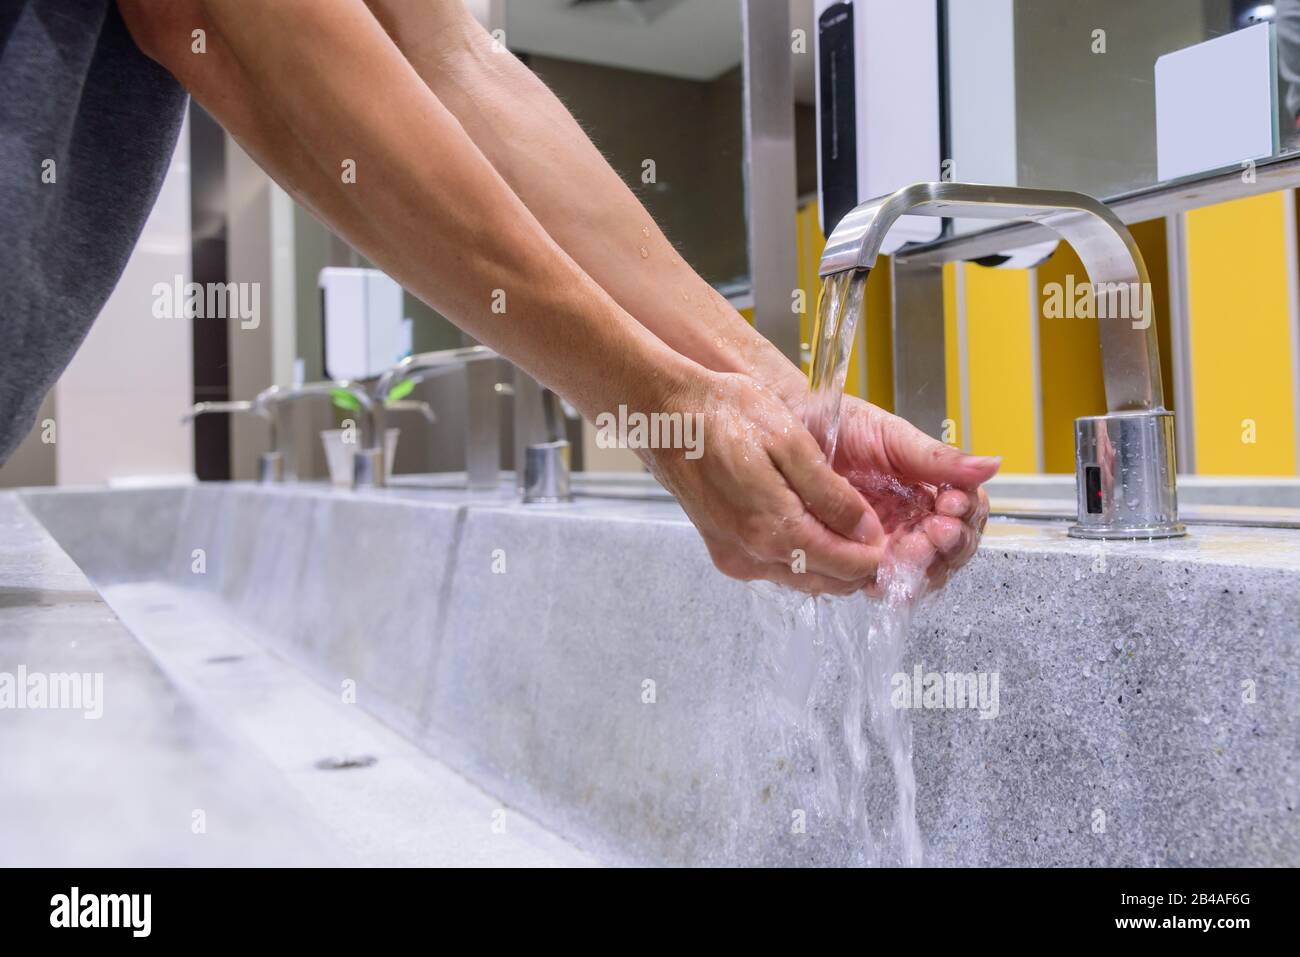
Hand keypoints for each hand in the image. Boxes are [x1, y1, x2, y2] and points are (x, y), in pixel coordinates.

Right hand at [639, 370, 886, 595]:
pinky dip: (800, 555)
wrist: (665, 413)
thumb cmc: (726, 415)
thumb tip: (867, 532)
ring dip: (830, 561)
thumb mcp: (790, 442)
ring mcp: (734, 556)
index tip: (891, 531)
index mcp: (774, 530)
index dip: (876, 554)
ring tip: (848, 526)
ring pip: (800, 577)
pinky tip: (810, 525)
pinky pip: (774, 566)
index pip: (846, 567)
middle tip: (877, 532)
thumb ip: (830, 494)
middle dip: (856, 564)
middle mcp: (752, 555)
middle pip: (825, 581)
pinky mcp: (722, 549)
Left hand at [827, 396, 998, 593]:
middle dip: (951, 544)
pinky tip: (887, 569)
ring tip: (916, 545)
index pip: (967, 515)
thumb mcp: (892, 437)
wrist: (789, 425)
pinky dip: (891, 581)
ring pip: (921, 572)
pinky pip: (880, 582)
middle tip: (939, 529)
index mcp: (927, 492)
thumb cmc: (837, 426)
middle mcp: (910, 522)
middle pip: (950, 551)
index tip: (955, 504)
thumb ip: (939, 459)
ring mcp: (883, 543)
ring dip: (926, 564)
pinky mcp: (853, 559)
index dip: (969, 515)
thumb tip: (992, 465)